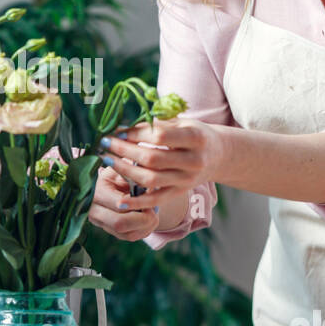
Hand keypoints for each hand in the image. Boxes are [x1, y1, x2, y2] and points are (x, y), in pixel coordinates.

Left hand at [87, 118, 217, 241]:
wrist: (218, 155)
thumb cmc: (193, 134)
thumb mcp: (181, 123)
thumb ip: (156, 124)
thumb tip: (122, 127)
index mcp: (195, 137)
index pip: (159, 136)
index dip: (136, 134)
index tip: (117, 131)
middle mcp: (193, 160)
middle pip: (152, 158)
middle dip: (124, 151)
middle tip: (105, 144)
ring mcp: (187, 179)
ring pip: (151, 179)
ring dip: (125, 171)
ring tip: (108, 161)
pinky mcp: (180, 192)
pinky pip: (156, 200)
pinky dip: (138, 202)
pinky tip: (120, 200)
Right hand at [88, 163, 160, 241]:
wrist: (114, 181)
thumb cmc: (121, 170)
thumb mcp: (125, 167)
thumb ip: (132, 171)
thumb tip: (143, 175)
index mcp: (97, 191)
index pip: (118, 204)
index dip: (137, 203)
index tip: (149, 196)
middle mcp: (94, 210)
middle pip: (120, 224)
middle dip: (142, 219)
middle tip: (154, 210)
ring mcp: (101, 223)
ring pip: (128, 234)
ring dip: (146, 226)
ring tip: (153, 213)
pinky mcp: (110, 231)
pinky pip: (130, 237)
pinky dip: (144, 230)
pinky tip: (149, 219)